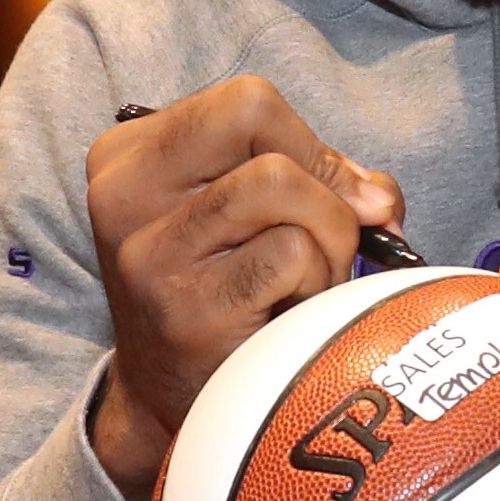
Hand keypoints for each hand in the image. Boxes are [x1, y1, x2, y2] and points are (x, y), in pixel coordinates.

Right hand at [81, 77, 405, 500]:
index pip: (246, 99)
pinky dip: (315, 281)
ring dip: (326, 236)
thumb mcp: (256, 208)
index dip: (307, 143)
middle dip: (319, 175)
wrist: (177, 400)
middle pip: (257, 119)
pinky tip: (286, 313)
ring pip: (282, 185)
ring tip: (302, 281)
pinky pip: (293, 254)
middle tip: (326, 234)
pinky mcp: (185, 309)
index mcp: (129, 154)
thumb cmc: (230, 285)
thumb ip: (319, 174)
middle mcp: (123, 194)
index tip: (326, 190)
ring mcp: (149, 253)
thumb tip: (377, 199)